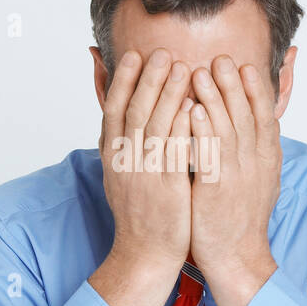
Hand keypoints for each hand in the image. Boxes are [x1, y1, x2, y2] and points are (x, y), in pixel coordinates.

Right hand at [89, 48, 192, 305]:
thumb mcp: (118, 173)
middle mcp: (125, 163)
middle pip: (135, 112)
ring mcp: (145, 175)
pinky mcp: (167, 189)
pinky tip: (194, 107)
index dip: (123, 81)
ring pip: (155, 128)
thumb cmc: (138, 212)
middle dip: (148, 79)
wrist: (144, 253)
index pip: (114, 111)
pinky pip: (175, 153)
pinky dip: (183, 128)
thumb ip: (117, 141)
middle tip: (161, 52)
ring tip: (181, 67)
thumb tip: (115, 112)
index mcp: (112, 157)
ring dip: (167, 95)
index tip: (134, 55)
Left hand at [188, 55, 280, 305]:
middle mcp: (256, 163)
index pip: (264, 116)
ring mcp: (238, 175)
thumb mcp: (257, 181)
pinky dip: (201, 127)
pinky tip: (191, 108)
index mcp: (267, 160)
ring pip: (228, 127)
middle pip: (246, 114)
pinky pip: (209, 151)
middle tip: (222, 58)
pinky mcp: (217, 189)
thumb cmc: (239, 219)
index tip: (245, 66)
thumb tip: (254, 129)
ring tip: (201, 72)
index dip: (255, 90)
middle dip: (233, 84)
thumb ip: (255, 153)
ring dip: (214, 97)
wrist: (236, 258)